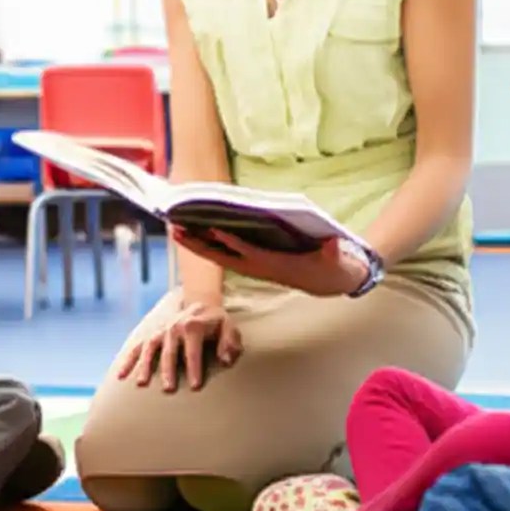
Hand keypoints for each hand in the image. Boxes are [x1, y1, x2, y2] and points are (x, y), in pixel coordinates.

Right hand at [116, 298, 240, 391]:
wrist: (200, 305)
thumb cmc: (216, 323)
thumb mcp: (229, 328)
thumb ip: (230, 343)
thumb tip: (225, 360)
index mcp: (193, 326)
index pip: (193, 351)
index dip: (194, 369)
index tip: (194, 386)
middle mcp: (174, 327)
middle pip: (170, 352)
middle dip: (169, 370)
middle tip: (169, 389)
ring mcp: (160, 331)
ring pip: (150, 348)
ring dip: (146, 365)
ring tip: (142, 383)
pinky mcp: (151, 335)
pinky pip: (136, 347)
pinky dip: (128, 360)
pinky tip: (121, 376)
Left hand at [172, 228, 369, 296]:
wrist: (327, 281)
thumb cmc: (329, 264)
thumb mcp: (334, 257)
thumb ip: (333, 251)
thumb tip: (333, 243)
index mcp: (277, 264)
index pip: (250, 253)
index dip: (232, 242)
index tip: (213, 229)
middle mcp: (258, 267)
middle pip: (223, 256)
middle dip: (199, 244)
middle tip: (176, 229)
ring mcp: (251, 266)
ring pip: (218, 256)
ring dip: (196, 244)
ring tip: (175, 230)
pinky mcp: (249, 263)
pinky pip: (223, 254)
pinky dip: (206, 244)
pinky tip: (192, 234)